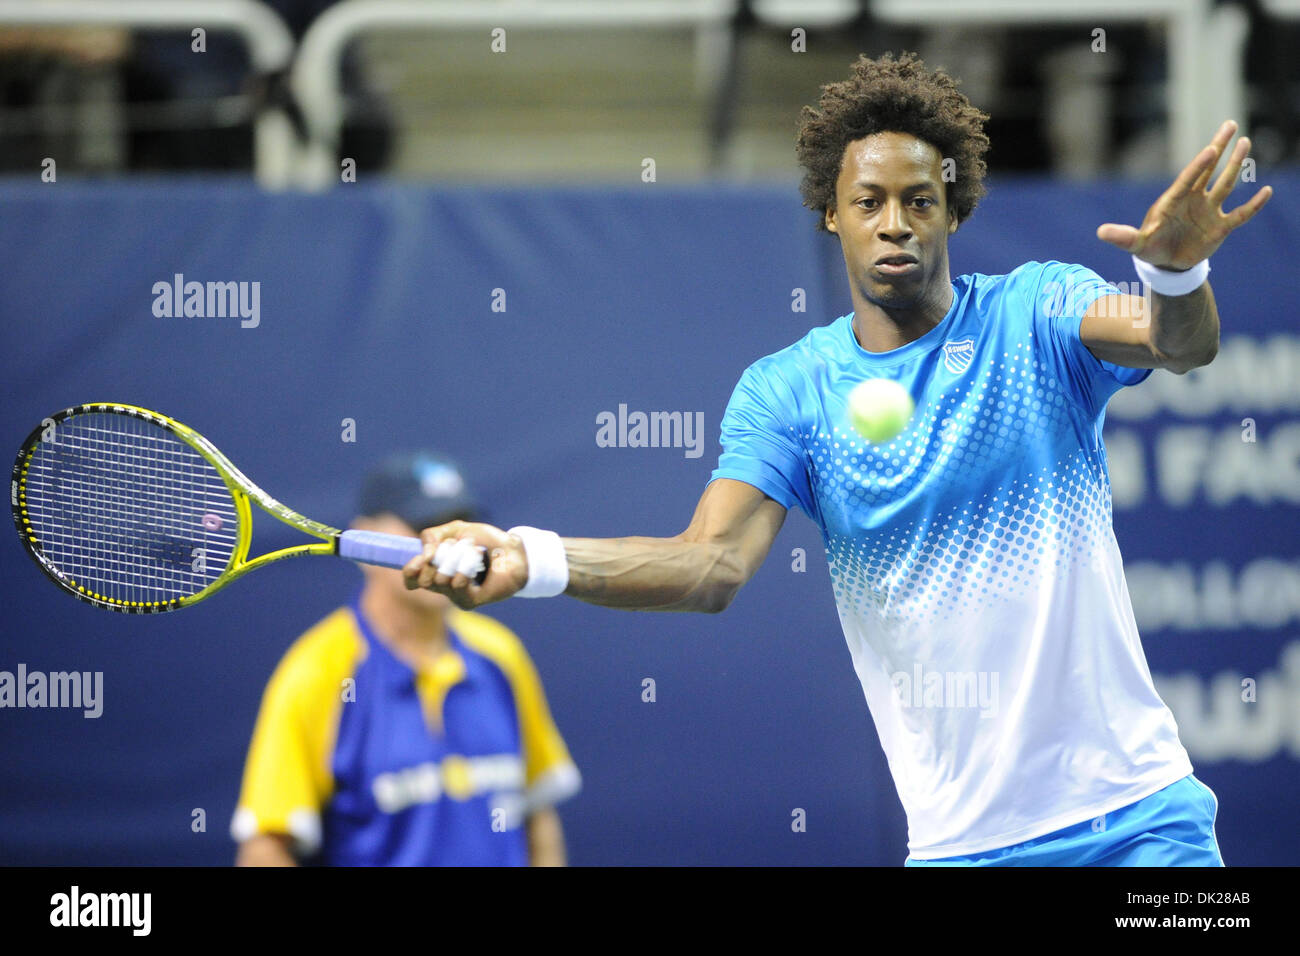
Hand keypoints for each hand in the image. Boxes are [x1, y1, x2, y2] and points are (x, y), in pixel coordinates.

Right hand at [402, 519, 528, 608]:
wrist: (512, 549)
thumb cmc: (485, 541)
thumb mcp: (455, 530)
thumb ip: (432, 536)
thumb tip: (425, 555)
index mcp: (433, 569)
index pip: (411, 579)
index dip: (412, 569)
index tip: (424, 557)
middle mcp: (441, 585)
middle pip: (424, 578)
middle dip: (441, 555)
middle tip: (458, 547)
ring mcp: (454, 595)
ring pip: (440, 579)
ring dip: (458, 557)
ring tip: (475, 552)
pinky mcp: (467, 602)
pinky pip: (456, 584)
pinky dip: (467, 567)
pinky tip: (478, 563)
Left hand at [1097, 120, 1272, 269]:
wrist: (1165, 264)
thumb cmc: (1149, 248)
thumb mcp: (1136, 244)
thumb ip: (1123, 237)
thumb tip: (1100, 232)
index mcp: (1173, 200)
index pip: (1189, 179)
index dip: (1199, 165)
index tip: (1211, 149)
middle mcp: (1193, 200)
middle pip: (1209, 170)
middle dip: (1219, 148)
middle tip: (1231, 125)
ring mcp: (1208, 211)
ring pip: (1225, 184)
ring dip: (1236, 165)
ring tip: (1245, 142)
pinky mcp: (1220, 227)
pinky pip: (1241, 214)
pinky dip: (1254, 205)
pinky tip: (1267, 191)